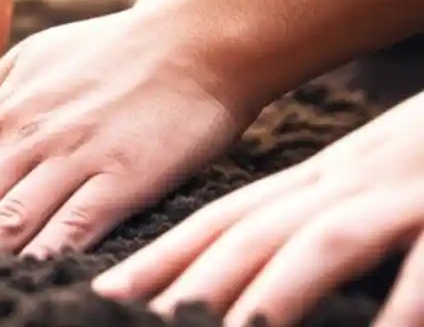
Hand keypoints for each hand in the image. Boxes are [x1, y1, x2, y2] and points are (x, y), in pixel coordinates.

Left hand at [0, 10, 253, 259]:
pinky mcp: (121, 178)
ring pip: (6, 220)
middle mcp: (27, 137)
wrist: (198, 39)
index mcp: (1, 113)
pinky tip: (18, 280)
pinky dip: (41, 255)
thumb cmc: (110, 49)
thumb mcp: (25, 60)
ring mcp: (74, 158)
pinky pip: (73, 226)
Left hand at [94, 91, 423, 326]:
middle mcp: (345, 184)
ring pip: (323, 242)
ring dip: (271, 290)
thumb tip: (243, 287)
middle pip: (252, 232)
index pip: (221, 220)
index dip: (160, 257)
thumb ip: (304, 228)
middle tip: (127, 313)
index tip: (104, 291)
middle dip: (187, 277)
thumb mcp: (362, 190)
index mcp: (316, 182)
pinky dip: (404, 300)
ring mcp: (401, 196)